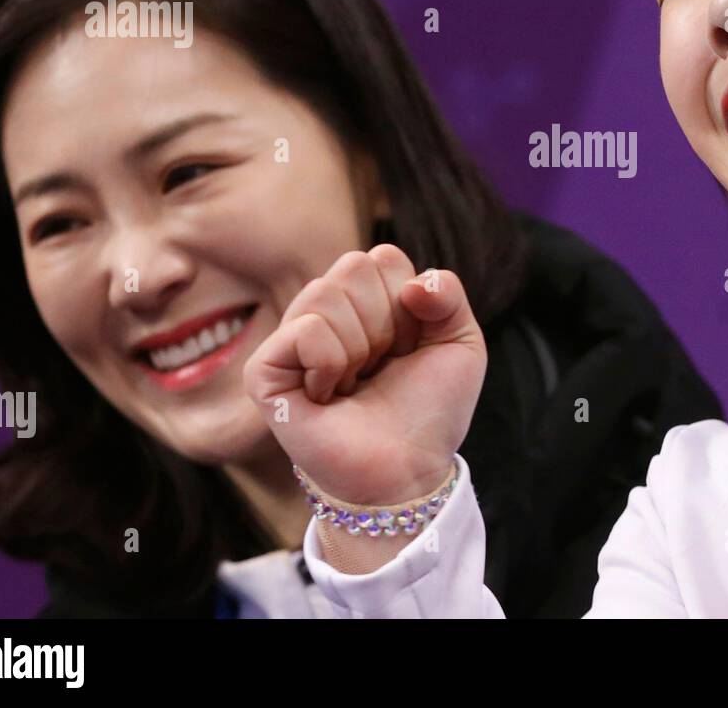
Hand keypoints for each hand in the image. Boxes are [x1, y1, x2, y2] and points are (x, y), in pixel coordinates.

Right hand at [243, 245, 485, 505]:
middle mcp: (324, 312)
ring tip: (356, 383)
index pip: (383, 256)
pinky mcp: (265, 370)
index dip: (409, 305)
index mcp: (365, 299)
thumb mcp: (461, 344)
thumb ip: (449, 294)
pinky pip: (306, 330)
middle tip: (381, 366)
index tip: (409, 347)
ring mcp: (291, 339)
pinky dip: (331, 363)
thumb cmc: (430, 410)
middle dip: (385, 322)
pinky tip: (330, 394)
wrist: (407, 470)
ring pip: (327, 294)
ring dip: (360, 347)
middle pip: (354, 266)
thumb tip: (413, 282)